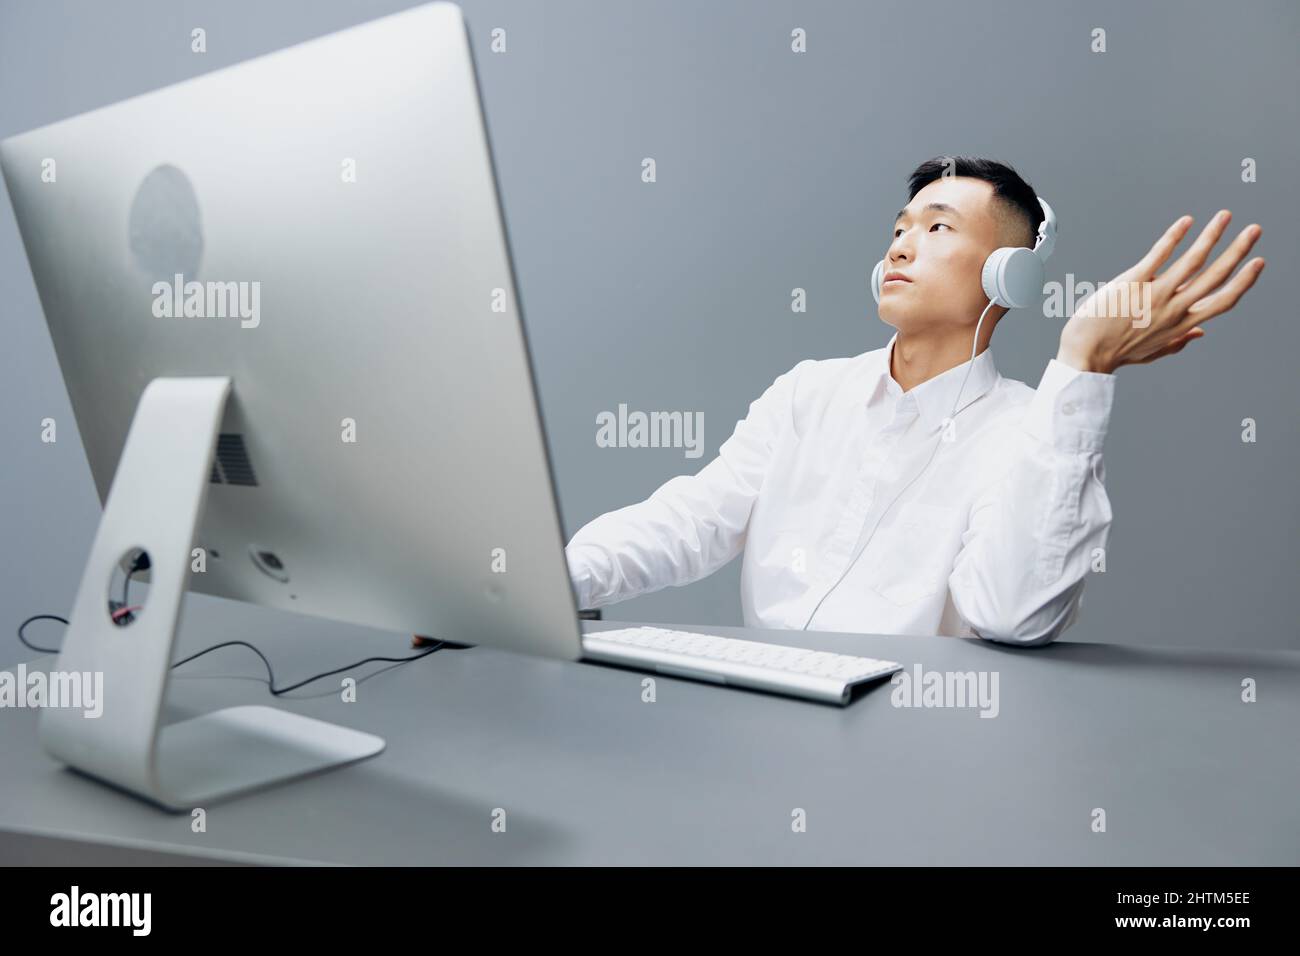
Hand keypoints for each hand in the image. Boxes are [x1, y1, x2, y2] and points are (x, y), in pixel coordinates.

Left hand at [1057, 211, 1264, 373]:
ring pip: (1193, 261)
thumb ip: (1178, 343)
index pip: (1222, 301)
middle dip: (1239, 251)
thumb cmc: (1113, 352)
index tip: (1257, 263)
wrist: (1083, 355)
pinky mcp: (1132, 283)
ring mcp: (1154, 296)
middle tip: (1254, 230)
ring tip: (1225, 216)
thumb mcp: (1151, 352)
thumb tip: (1201, 333)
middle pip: (1216, 276)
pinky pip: (1159, 255)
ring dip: (1213, 235)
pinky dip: (1174, 236)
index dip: (1244, 281)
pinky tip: (1186, 221)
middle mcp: (1173, 309)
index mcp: (1180, 325)